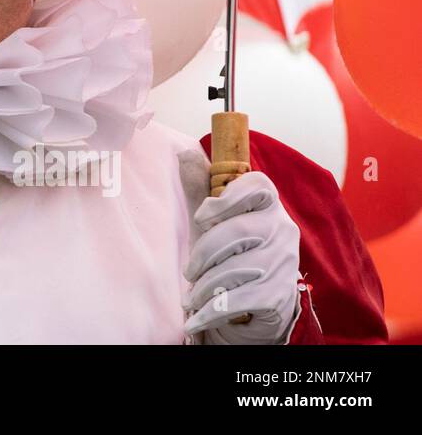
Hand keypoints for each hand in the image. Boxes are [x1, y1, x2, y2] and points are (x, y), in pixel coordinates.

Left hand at [183, 171, 300, 343]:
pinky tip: (195, 318)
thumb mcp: (214, 220)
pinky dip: (212, 311)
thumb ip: (201, 187)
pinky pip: (242, 300)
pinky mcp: (281, 295)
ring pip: (237, 268)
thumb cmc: (230, 255)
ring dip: (205, 287)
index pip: (259, 185)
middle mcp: (283, 230)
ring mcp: (285, 263)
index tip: (202, 215)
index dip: (228, 196)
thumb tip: (184, 151)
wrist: (256, 308)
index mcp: (268, 206)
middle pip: (239, 231)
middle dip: (204, 252)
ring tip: (190, 298)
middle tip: (188, 271)